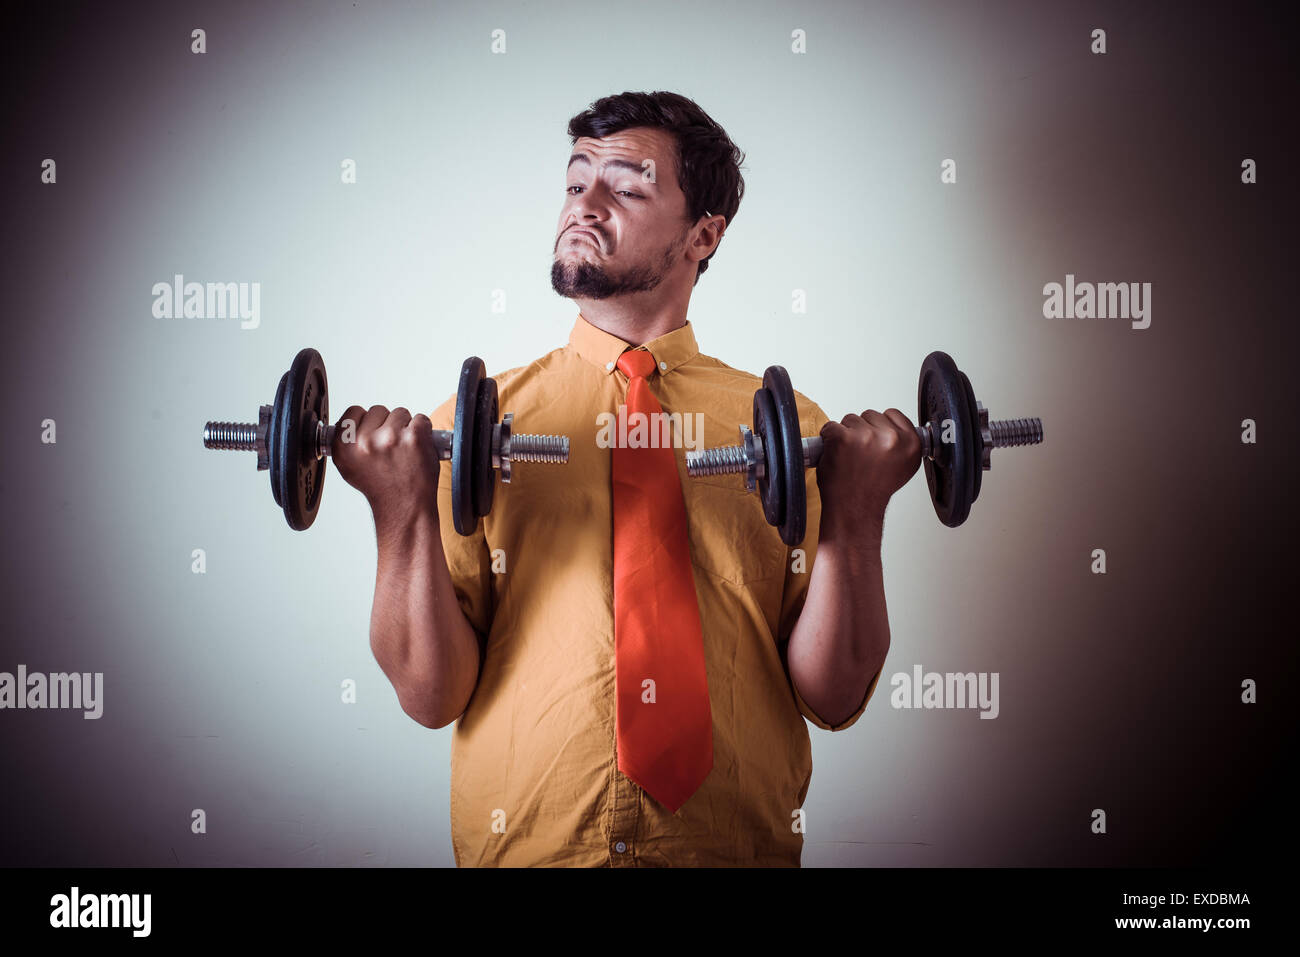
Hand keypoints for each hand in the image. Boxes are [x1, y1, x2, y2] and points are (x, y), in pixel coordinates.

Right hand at [331, 405, 439, 527]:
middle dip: (386, 424)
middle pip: (378, 410)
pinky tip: (416, 448)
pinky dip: (423, 431)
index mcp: (345, 447)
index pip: (354, 411)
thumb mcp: (349, 468)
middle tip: (390, 448)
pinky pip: (420, 419)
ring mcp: (391, 437)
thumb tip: (347, 423)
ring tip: (403, 450)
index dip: (366, 422)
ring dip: (405, 427)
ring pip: (400, 413)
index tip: (372, 434)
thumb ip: (346, 442)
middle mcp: (365, 442)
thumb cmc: (382, 489)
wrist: (405, 507)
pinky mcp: (414, 437)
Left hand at [815, 408, 921, 530]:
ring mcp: (867, 436)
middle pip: (870, 415)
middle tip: (861, 455)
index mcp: (911, 444)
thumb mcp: (901, 467)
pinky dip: (828, 439)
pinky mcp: (843, 438)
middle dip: (862, 431)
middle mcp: (892, 438)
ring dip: (845, 435)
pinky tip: (836, 455)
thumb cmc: (871, 491)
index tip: (876, 442)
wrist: (853, 510)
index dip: (880, 427)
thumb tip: (896, 429)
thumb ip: (901, 445)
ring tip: (849, 458)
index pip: (893, 414)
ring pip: (850, 419)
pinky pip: (831, 426)